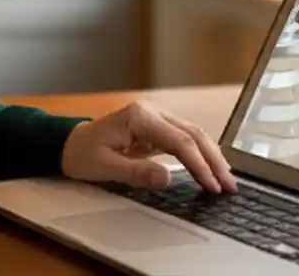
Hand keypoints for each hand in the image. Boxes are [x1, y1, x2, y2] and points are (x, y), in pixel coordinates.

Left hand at [61, 101, 238, 192]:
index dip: (199, 164)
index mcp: (140, 117)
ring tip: (226, 180)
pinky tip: (210, 169)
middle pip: (193, 133)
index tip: (212, 185)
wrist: (68, 144)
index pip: (179, 141)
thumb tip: (168, 178)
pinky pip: (184, 140)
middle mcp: (152, 112)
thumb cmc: (82, 154)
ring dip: (211, 156)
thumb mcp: (105, 167)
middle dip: (214, 160)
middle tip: (229, 185)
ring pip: (193, 134)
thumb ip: (136, 172)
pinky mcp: (156, 129)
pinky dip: (200, 155)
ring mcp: (156, 119)